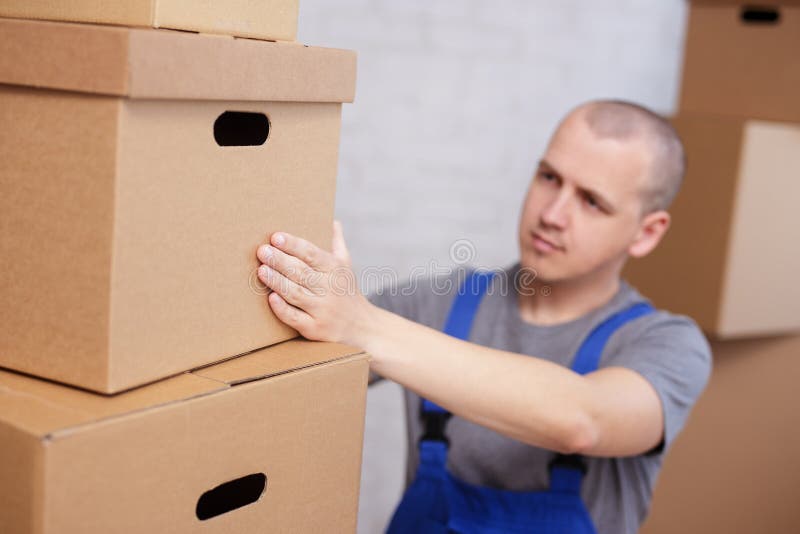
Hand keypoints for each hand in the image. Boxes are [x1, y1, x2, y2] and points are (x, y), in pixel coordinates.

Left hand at [255, 221, 371, 346]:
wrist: (362, 327)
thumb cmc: (347, 291)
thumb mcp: (347, 266)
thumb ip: (337, 244)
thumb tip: (333, 222)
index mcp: (336, 270)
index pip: (312, 254)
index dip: (293, 245)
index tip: (276, 237)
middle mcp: (330, 289)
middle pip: (301, 272)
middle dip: (280, 260)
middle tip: (262, 251)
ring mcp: (323, 310)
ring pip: (296, 293)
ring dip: (277, 281)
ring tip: (262, 270)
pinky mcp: (315, 328)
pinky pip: (295, 318)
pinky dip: (282, 308)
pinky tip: (271, 298)